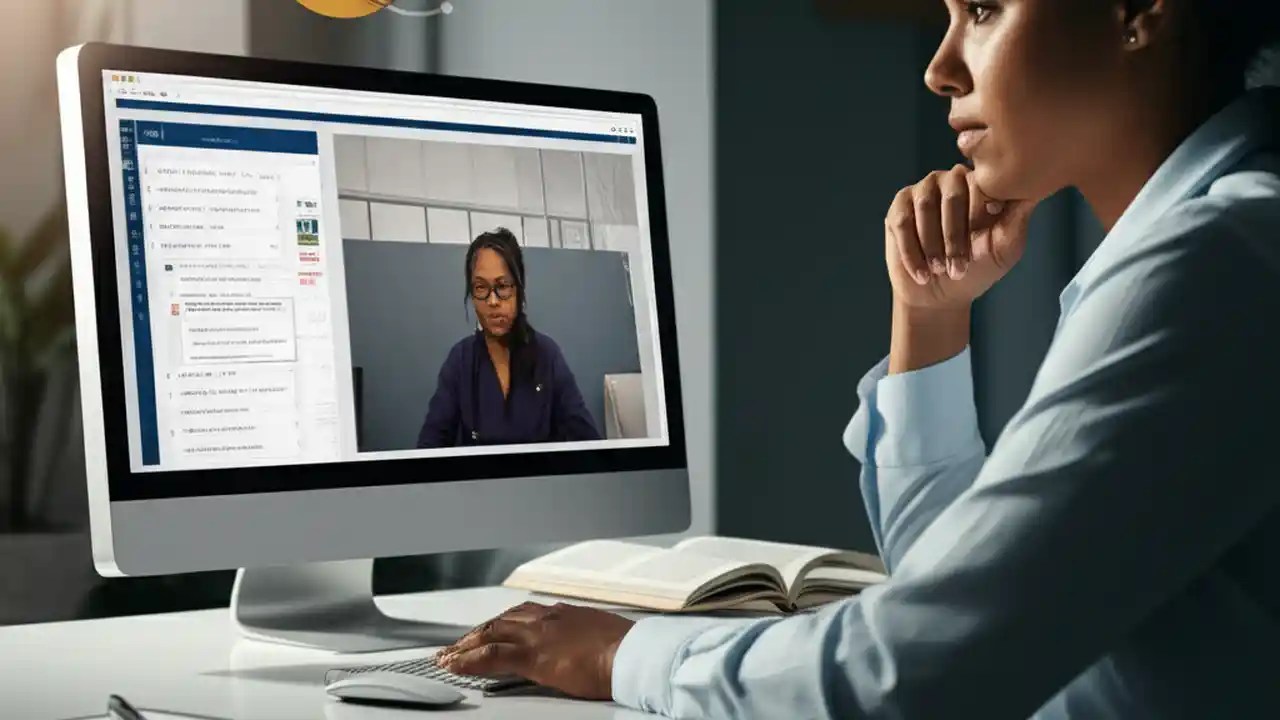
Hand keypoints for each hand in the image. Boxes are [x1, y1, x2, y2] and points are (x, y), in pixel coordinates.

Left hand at [436, 601, 634, 699]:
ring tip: (449, 656)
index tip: (488, 632)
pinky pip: (491, 655)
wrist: (631, 654)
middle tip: (458, 644)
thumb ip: (581, 633)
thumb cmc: (623, 649)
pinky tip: (455, 666)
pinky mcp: (532, 656)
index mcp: (561, 614)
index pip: (521, 614)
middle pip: (499, 622)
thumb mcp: (599, 634)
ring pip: (489, 634)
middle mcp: (544, 619)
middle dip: (476, 633)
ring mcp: (537, 635)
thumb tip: (578, 640)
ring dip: (465, 645)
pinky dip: (468, 660)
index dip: (500, 624)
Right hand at [885, 164, 1036, 309]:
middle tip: (958, 267)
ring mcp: (922, 190)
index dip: (980, 217)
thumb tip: (1031, 192)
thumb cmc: (978, 269)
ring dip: (932, 245)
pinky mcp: (899, 208)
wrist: (942, 295)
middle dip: (954, 237)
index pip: (981, 185)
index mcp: (980, 184)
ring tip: (939, 271)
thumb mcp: (1004, 248)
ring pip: (925, 207)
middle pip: (951, 195)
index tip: (982, 243)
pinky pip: (902, 222)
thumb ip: (1016, 220)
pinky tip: (921, 273)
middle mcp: (951, 179)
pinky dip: (911, 251)